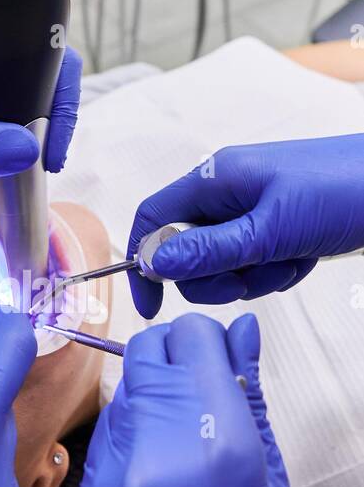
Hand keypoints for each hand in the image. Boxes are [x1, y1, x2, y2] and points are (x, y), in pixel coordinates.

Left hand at [0, 46, 81, 177]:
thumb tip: (25, 150)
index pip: (50, 51)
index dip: (63, 93)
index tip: (53, 141)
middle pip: (57, 71)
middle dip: (59, 114)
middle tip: (47, 156)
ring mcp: (3, 70)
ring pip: (50, 90)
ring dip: (51, 124)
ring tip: (40, 158)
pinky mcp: (4, 90)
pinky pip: (37, 104)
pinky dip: (39, 130)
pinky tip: (27, 152)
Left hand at [77, 312, 303, 486]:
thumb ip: (250, 404)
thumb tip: (244, 338)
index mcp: (215, 443)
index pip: (192, 339)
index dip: (210, 342)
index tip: (223, 358)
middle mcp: (154, 446)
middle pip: (148, 351)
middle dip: (176, 358)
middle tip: (202, 391)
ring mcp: (111, 469)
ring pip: (123, 388)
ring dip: (151, 394)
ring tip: (183, 441)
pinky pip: (105, 432)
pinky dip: (130, 433)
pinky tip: (156, 471)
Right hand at [126, 134, 363, 316]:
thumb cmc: (345, 192)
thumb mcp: (272, 230)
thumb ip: (210, 249)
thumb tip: (151, 263)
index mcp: (215, 179)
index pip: (153, 218)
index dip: (144, 262)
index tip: (152, 307)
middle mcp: (228, 191)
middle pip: (187, 248)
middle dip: (215, 275)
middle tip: (249, 279)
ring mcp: (254, 207)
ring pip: (224, 260)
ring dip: (253, 274)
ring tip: (291, 261)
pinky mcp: (279, 223)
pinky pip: (256, 259)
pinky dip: (277, 269)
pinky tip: (307, 258)